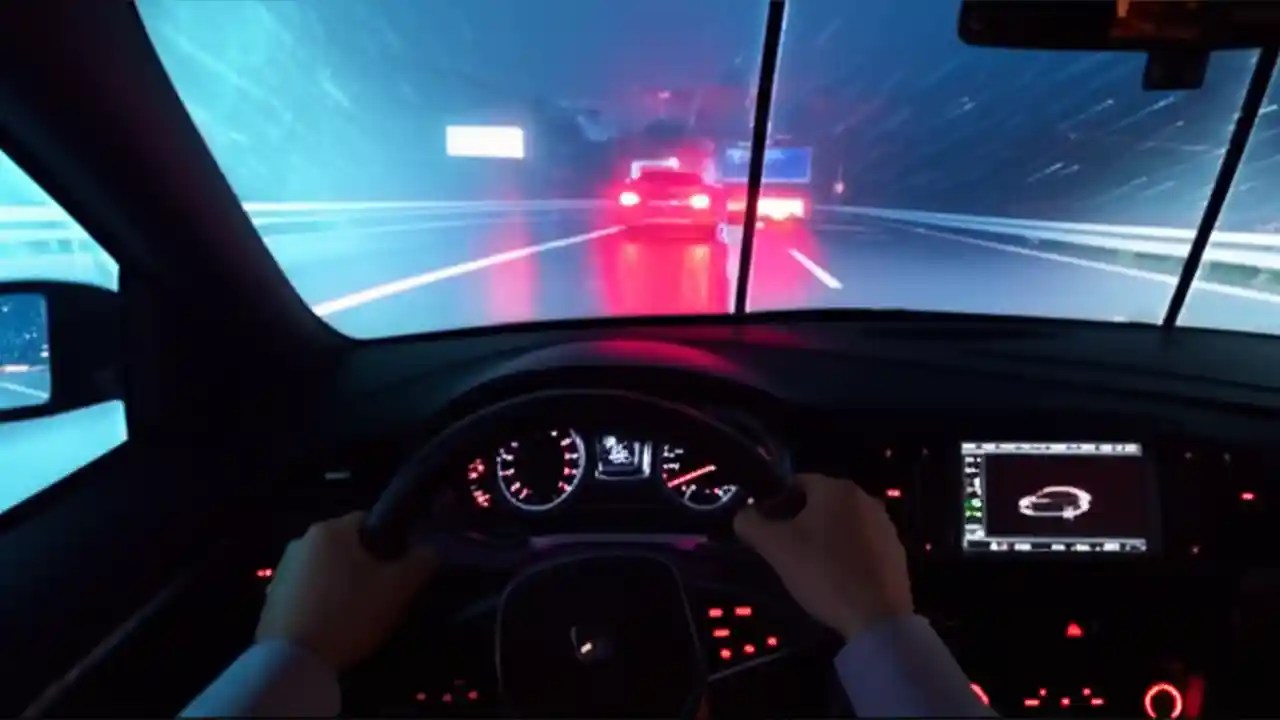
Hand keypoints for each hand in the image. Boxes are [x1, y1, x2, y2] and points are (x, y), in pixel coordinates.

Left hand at [256, 511, 436, 670]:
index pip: (370, 521)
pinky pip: (307, 594)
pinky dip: (321, 604)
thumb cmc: (348, 614)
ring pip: (326, 571)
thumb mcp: (397, 589)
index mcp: (330, 530)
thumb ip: (421, 562)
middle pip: (347, 547)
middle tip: (383, 596)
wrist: (293, 662)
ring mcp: (282, 571)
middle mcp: (301, 541)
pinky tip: (332, 627)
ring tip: (357, 616)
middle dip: (366, 566)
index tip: (399, 569)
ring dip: (342, 585)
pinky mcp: (271, 599)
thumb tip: (430, 549)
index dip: (391, 542)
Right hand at [734, 474, 912, 640]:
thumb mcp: (776, 547)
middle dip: (799, 522)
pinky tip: (837, 579)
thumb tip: (744, 515)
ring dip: (823, 539)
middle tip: (784, 551)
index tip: (766, 530)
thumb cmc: (823, 572)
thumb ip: (751, 523)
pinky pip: (862, 546)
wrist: (876, 617)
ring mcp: (885, 526)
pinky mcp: (896, 552)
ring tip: (810, 568)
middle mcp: (866, 498)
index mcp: (837, 489)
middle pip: (821, 504)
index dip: (775, 503)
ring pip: (842, 525)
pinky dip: (846, 555)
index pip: (797, 483)